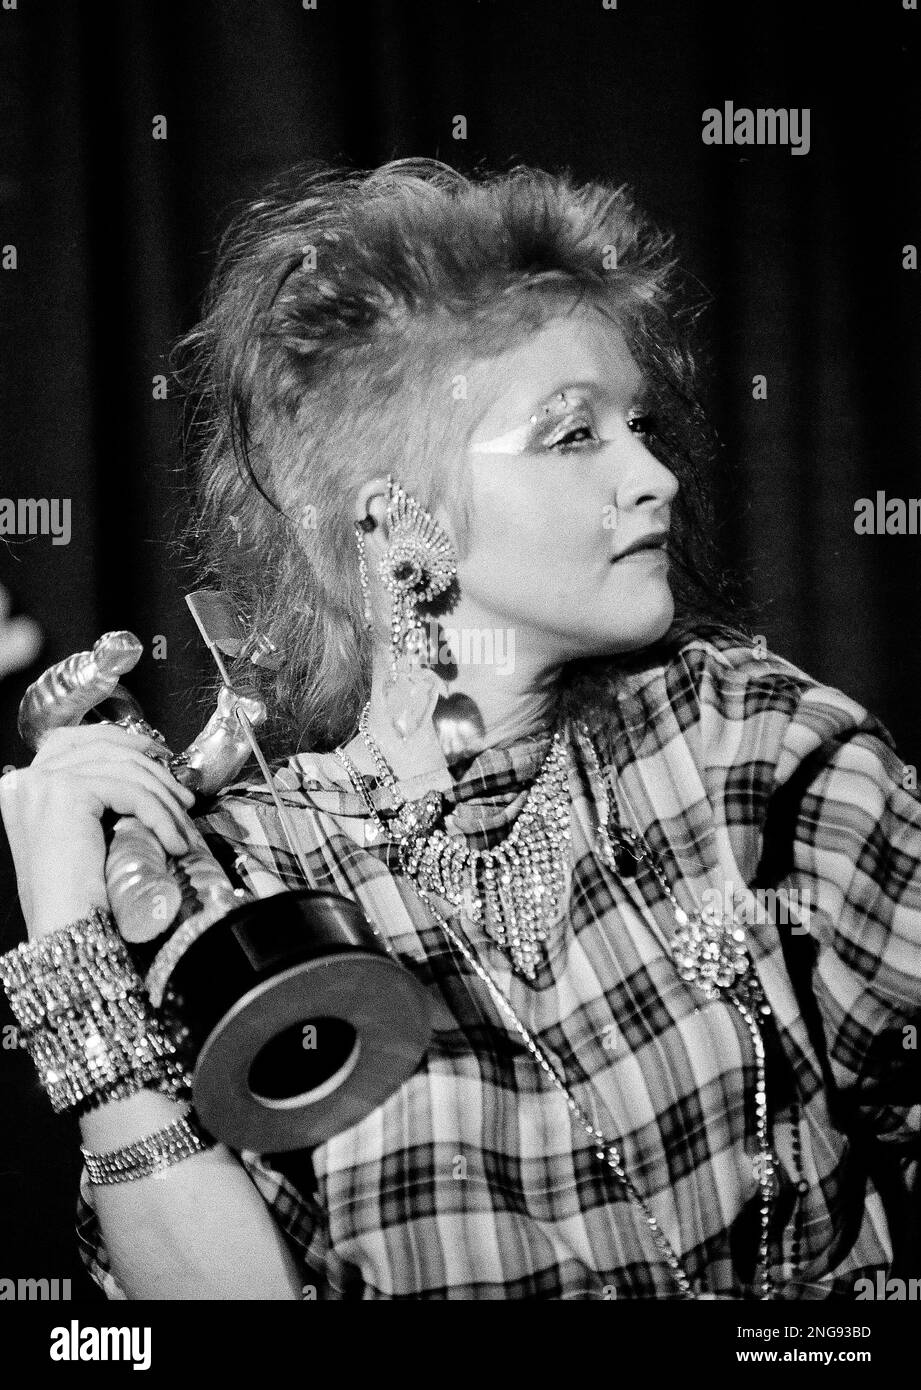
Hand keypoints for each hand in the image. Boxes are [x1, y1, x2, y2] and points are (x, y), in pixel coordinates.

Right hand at [0, 723, 196, 939]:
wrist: (67, 934)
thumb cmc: (78, 897)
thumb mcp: (82, 833)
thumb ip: (95, 797)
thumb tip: (148, 765)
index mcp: (22, 786)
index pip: (74, 739)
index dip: (122, 740)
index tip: (160, 757)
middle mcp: (24, 780)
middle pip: (103, 747)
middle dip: (152, 770)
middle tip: (184, 799)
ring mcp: (41, 784)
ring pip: (124, 769)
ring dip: (164, 798)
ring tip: (184, 828)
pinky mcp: (66, 793)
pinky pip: (130, 792)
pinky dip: (160, 816)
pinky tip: (175, 842)